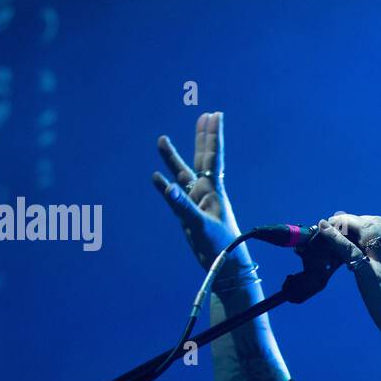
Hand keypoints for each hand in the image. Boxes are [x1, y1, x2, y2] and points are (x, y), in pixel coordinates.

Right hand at [151, 111, 243, 271]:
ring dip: (173, 158)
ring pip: (183, 174)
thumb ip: (182, 205)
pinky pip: (174, 195)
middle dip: (202, 138)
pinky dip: (165, 186)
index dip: (212, 136)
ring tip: (161, 140)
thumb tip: (166, 185)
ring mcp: (196, 202)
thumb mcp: (200, 224)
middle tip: (204, 116)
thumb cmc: (220, 245)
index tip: (214, 115)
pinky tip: (157, 177)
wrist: (224, 265)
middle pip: (202, 158)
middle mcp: (205, 191)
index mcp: (213, 190)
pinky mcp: (188, 214)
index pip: (212, 157)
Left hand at [312, 214, 380, 341]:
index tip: (363, 223)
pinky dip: (334, 237)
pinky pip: (349, 249)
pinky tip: (324, 228)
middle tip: (340, 221)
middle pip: (375, 222)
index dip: (375, 221)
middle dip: (356, 219)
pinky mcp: (369, 273)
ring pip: (363, 229)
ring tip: (332, 222)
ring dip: (344, 222)